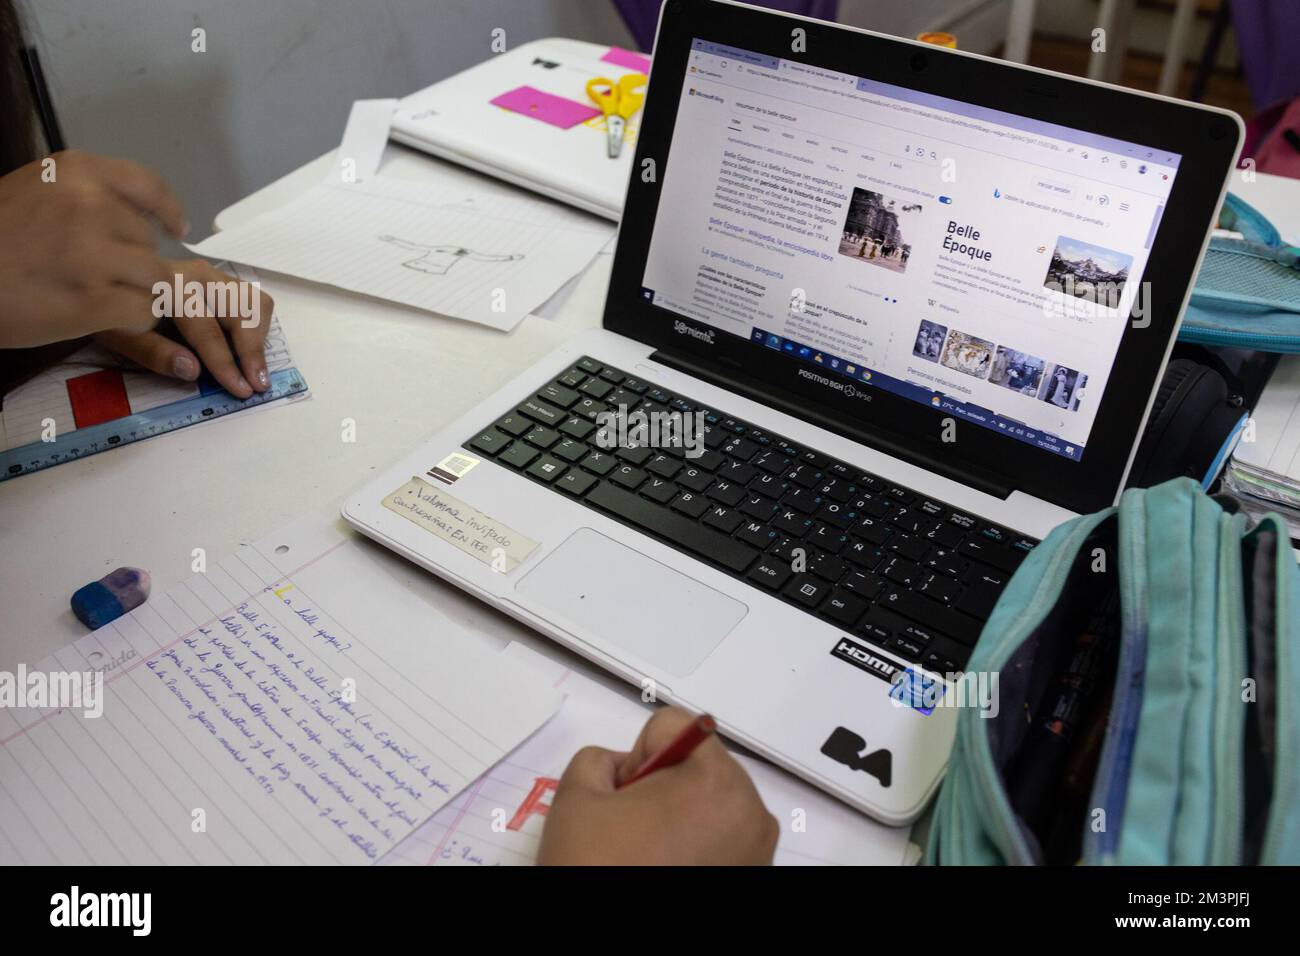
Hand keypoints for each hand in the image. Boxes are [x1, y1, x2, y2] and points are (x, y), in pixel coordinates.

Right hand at [0, 150, 185, 347]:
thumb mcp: (35, 192)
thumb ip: (85, 197)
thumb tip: (144, 220)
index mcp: (75, 172)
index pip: (148, 185)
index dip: (167, 211)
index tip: (176, 229)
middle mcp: (88, 204)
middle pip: (148, 240)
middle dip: (133, 261)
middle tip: (95, 275)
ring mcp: (92, 252)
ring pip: (155, 277)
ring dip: (137, 292)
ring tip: (102, 297)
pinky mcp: (93, 298)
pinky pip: (144, 310)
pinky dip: (133, 319)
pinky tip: (103, 316)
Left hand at [94, 258, 273, 397]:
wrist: (111, 281)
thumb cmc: (117, 313)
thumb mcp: (122, 337)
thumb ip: (155, 353)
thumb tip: (193, 370)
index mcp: (170, 285)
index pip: (207, 329)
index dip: (225, 363)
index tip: (241, 390)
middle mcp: (200, 274)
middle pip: (243, 311)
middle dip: (253, 351)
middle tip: (257, 384)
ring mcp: (216, 275)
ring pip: (257, 304)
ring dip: (259, 339)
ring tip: (253, 370)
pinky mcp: (225, 282)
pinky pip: (254, 302)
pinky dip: (258, 328)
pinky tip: (246, 350)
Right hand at [537, 707, 778, 865]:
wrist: (607, 948)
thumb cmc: (597, 872)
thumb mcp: (577, 795)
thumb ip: (600, 757)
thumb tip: (623, 765)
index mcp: (714, 781)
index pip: (676, 728)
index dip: (639, 757)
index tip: (627, 795)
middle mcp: (750, 812)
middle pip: (700, 764)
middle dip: (664, 786)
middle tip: (633, 829)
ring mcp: (758, 851)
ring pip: (713, 801)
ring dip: (681, 817)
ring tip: (649, 853)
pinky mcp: (754, 876)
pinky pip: (725, 838)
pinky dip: (698, 846)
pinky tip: (667, 868)